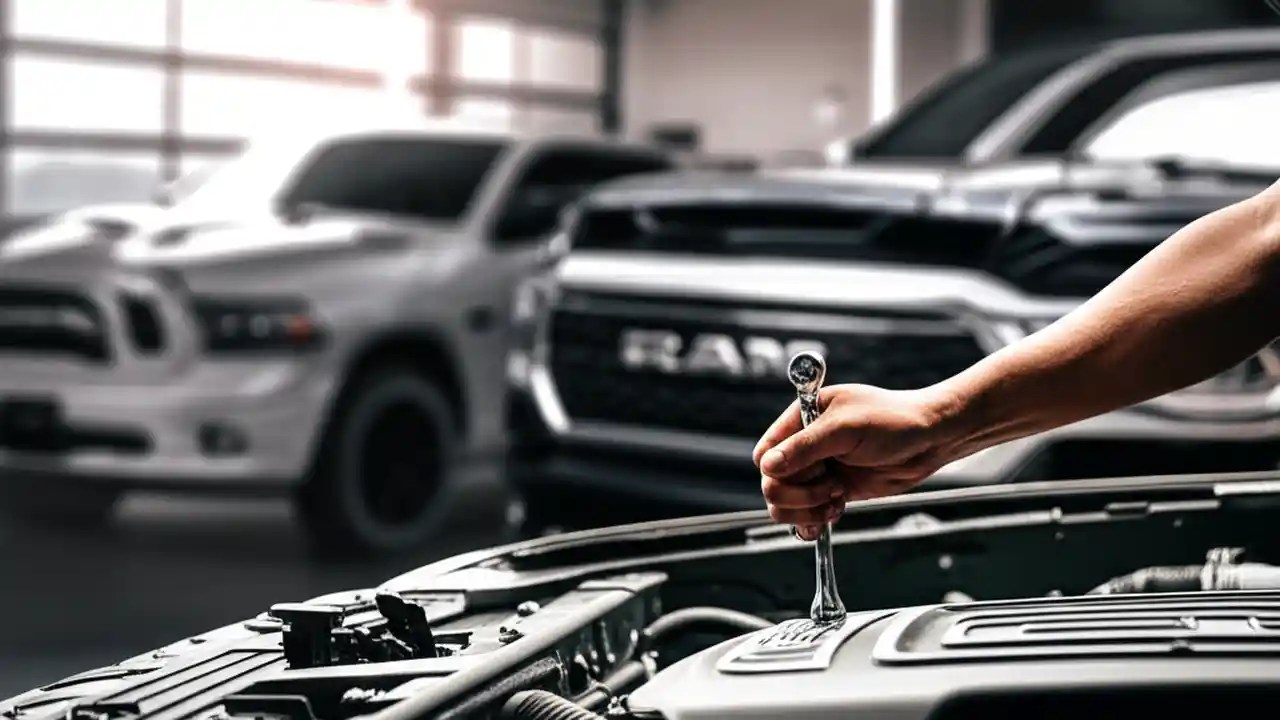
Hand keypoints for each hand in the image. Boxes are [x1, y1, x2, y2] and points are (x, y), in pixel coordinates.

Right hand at [753, 384, 963, 539]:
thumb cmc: (893, 421)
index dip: (776, 470)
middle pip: (772, 482)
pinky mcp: (833, 492)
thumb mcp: (846, 429)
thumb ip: (805, 447)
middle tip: (831, 487)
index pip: (766, 453)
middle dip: (798, 493)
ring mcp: (818, 470)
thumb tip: (768, 467)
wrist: (930, 441)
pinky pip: (805, 515)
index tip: (808, 471)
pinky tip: (832, 516)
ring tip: (836, 500)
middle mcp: (805, 446)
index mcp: (801, 419)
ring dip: (806, 510)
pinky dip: (812, 522)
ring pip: (785, 503)